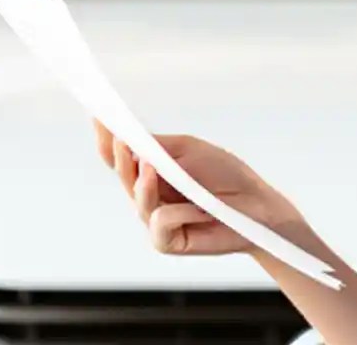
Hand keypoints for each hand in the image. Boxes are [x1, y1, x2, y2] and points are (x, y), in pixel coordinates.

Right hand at [93, 122, 301, 255]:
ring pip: (138, 199)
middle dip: (120, 156)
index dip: (108, 138)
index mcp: (154, 172)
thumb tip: (127, 139)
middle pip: (123, 176)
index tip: (99, 114)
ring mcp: (156, 221)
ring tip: (155, 169)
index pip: (122, 156)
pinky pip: (160, 222)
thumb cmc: (227, 176)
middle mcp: (150, 196)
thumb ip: (158, 146)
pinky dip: (179, 212)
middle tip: (121, 139)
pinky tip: (199, 210)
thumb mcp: (190, 151)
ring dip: (148, 183)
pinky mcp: (166, 241)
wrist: (258, 206)